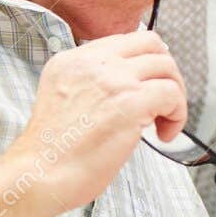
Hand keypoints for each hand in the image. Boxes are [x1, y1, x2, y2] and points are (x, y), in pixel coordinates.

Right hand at [5, 31, 187, 211]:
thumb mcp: (63, 99)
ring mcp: (113, 79)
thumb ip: (91, 85)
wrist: (38, 174)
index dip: (145, 62)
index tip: (150, 84)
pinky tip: (163, 135)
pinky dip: (177, 115)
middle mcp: (92, 62)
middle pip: (151, 44)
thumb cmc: (53, 153)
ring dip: (175, 95)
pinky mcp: (131, 101)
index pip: (124, 41)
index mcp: (72, 60)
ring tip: (163, 123)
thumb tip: (131, 88)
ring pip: (167, 67)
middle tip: (164, 101)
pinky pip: (173, 94)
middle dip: (166, 72)